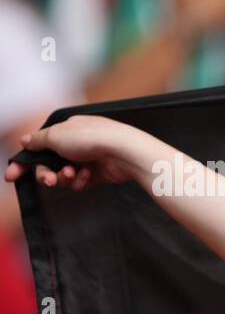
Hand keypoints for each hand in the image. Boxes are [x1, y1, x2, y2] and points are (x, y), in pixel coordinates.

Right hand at [4, 115, 145, 190]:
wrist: (124, 151)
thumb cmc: (91, 138)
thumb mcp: (56, 135)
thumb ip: (38, 140)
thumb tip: (25, 141)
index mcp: (65, 130)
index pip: (38, 147)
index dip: (24, 162)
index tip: (11, 176)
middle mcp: (76, 144)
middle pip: (50, 164)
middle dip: (47, 174)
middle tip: (50, 180)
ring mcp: (87, 159)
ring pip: (64, 175)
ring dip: (65, 177)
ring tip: (73, 173)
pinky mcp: (98, 174)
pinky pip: (80, 182)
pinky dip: (81, 181)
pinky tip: (87, 176)